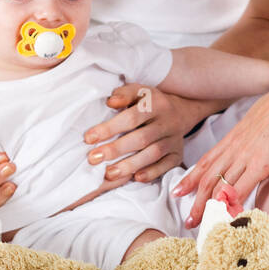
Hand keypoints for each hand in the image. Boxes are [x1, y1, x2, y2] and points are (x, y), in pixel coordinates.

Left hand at [84, 84, 224, 184]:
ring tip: (109, 174)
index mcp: (156, 104)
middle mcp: (167, 122)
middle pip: (141, 138)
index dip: (109, 128)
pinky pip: (167, 166)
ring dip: (130, 164)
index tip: (88, 138)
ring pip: (153, 154)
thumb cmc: (149, 103)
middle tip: (94, 159)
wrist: (180, 112)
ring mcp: (174, 140)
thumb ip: (123, 94)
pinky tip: (136, 178)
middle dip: (116, 149)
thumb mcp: (138, 92)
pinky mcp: (178, 155)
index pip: (131, 117)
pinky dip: (152, 173)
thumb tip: (110, 102)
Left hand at [175, 68, 268, 228]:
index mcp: (239, 133)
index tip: (182, 189)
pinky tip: (222, 217)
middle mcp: (237, 144)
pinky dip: (228, 204)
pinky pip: (239, 188)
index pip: (209, 158)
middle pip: (208, 175)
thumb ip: (265, 130)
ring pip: (218, 185)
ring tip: (197, 223)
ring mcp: (247, 154)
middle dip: (195, 198)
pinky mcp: (261, 163)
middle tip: (187, 217)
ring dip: (206, 207)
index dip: (194, 176)